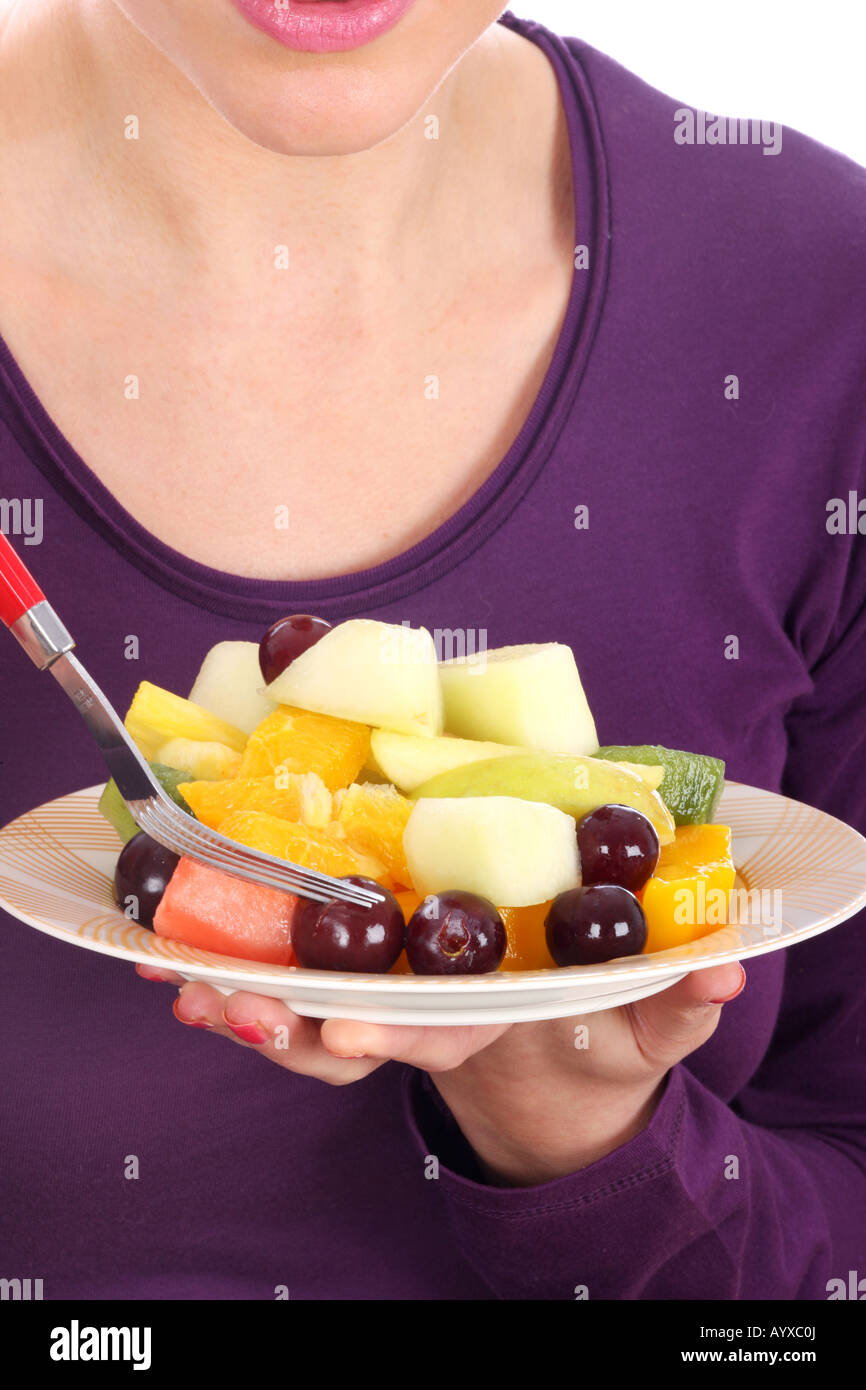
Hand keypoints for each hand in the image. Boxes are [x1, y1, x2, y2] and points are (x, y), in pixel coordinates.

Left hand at [137, 959, 744, 1184]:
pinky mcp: (369, 972)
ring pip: (305, 1013)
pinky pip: (297, 980)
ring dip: (242, 997)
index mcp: (484, 1021)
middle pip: (344, 1029)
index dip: (385, 1030)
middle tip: (224, 1002)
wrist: (560, 1049)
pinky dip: (241, 973)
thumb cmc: (604, 1029)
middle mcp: (424, 1016)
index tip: (337, 1027)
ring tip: (181, 978)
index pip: (431, 1031)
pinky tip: (180, 959)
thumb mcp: (651, 1026)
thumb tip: (727, 971)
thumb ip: (681, 1003)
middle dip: (282, 1023)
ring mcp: (391, 998)